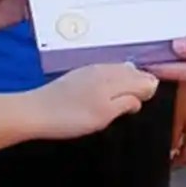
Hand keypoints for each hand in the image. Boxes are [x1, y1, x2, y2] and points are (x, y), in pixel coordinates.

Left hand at [30, 63, 159, 138]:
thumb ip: (126, 103)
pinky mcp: (80, 73)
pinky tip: (108, 90)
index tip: (144, 102)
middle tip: (139, 99)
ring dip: (127, 80)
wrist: (37, 111)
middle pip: (133, 71)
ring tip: (126, 96)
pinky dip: (114, 78)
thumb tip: (141, 96)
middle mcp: (105, 69)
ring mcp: (91, 69)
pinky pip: (107, 70)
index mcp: (113, 78)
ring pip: (119, 69)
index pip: (143, 78)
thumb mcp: (104, 116)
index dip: (148, 90)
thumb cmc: (72, 117)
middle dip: (140, 82)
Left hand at [170, 83, 185, 168]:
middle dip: (183, 152)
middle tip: (171, 154)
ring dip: (185, 139)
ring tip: (172, 140)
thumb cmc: (183, 90)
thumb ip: (173, 137)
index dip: (179, 163)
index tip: (170, 165)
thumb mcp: (174, 118)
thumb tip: (171, 150)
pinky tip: (177, 122)